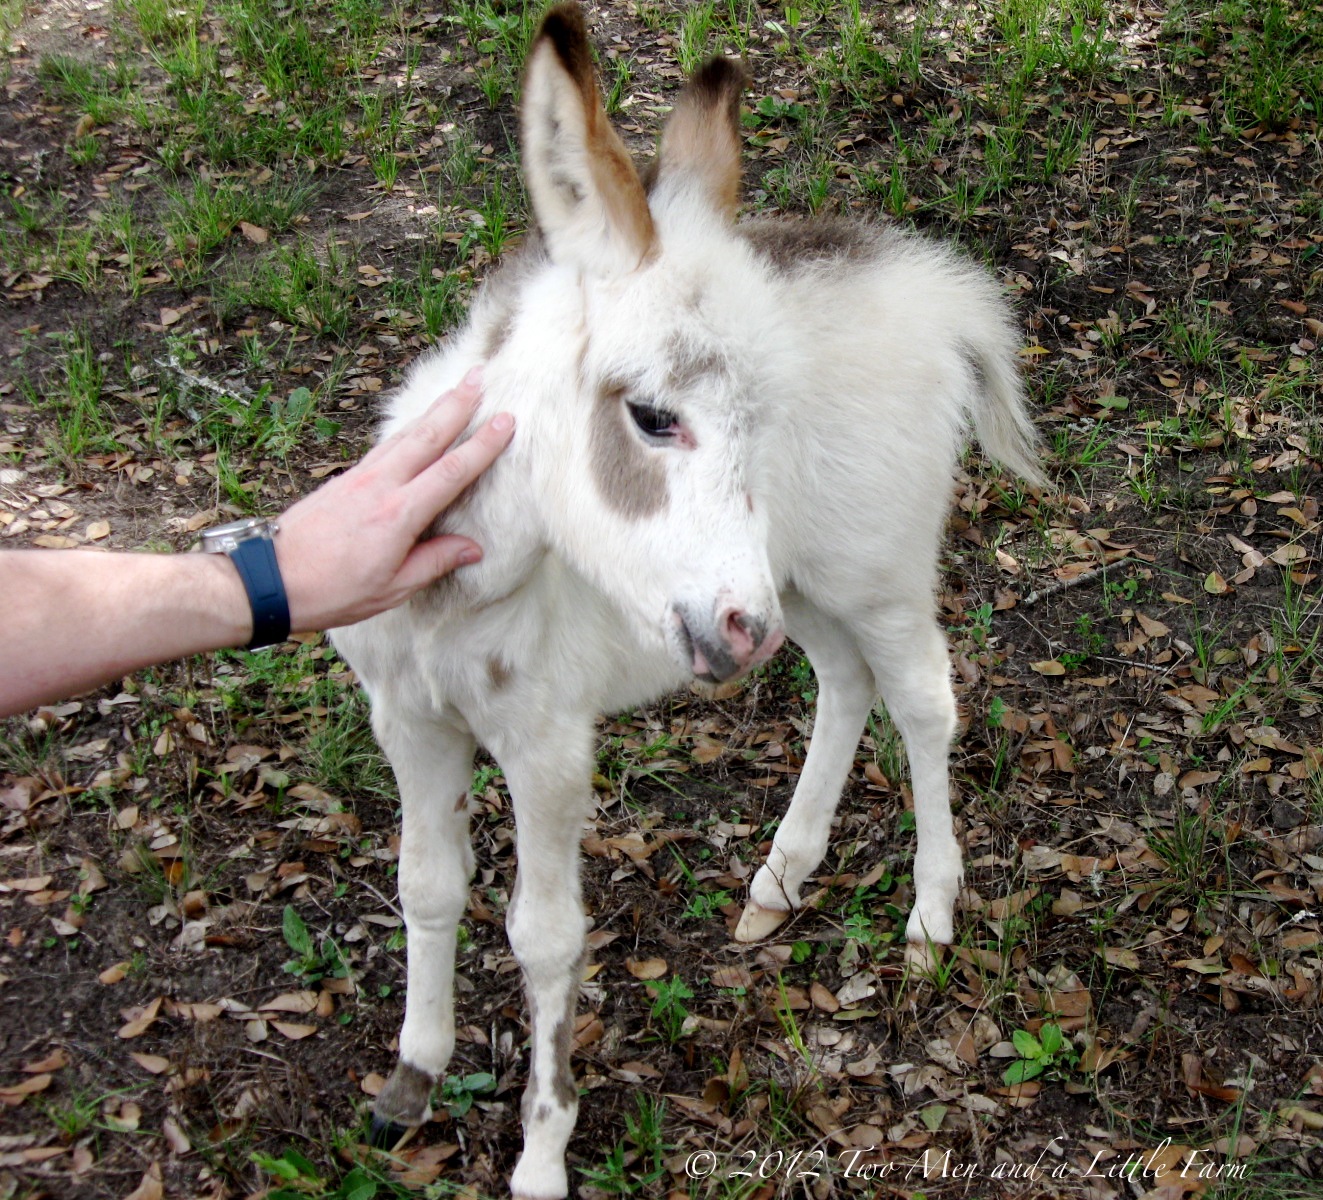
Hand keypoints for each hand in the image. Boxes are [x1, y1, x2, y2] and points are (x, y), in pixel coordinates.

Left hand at [274, 368, 513, 631]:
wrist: (272, 579)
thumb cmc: (333, 590)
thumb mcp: (392, 588)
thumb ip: (434, 561)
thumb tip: (473, 547)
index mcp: (398, 515)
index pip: (451, 472)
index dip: (481, 445)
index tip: (506, 421)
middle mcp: (381, 486)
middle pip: (427, 435)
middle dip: (457, 404)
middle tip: (481, 376)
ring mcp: (361, 477)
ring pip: (406, 434)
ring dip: (434, 409)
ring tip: (457, 388)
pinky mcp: (347, 478)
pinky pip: (386, 445)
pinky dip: (408, 428)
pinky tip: (417, 424)